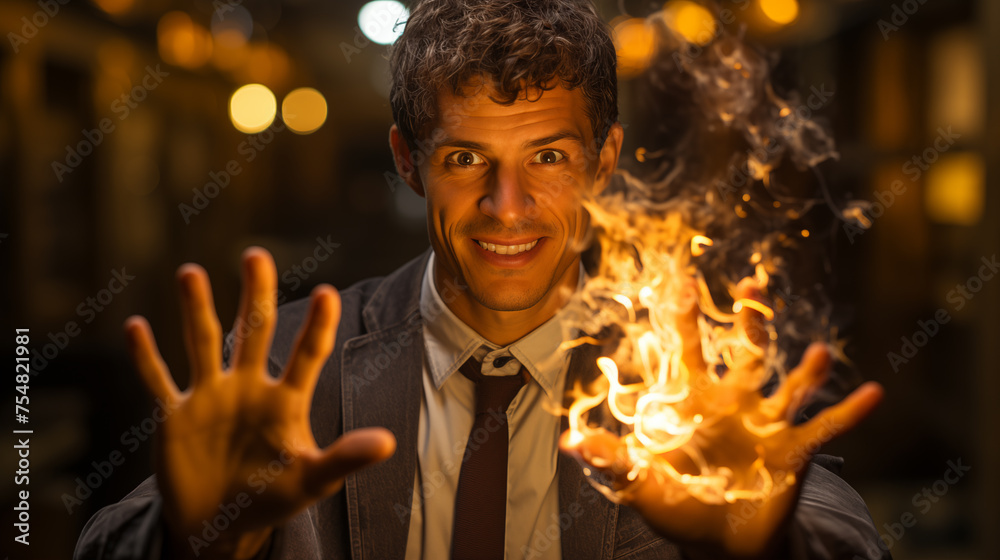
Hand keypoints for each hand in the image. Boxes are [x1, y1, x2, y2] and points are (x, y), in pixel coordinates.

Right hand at [125, 247, 395, 559]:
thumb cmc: (273, 496)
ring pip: (203, 343)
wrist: (221, 523)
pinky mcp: (175, 415)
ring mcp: (210, 397)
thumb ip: (344, 459)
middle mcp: (249, 386)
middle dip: (256, 295)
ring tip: (190, 273)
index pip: (307, 354)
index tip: (327, 293)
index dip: (317, 326)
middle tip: (256, 256)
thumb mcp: (311, 480)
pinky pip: (158, 381)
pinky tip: (136, 327)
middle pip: (254, 331)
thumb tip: (388, 444)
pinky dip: (146, 358)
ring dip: (196, 310)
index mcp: (287, 398)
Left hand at [561, 278, 882, 557]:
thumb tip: (569, 440)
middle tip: (751, 283)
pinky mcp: (792, 451)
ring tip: (818, 352)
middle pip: (743, 351)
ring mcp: (765, 423)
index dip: (679, 315)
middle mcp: (732, 401)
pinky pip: (824, 429)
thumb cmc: (676, 503)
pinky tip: (874, 394)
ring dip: (806, 369)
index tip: (680, 277)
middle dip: (748, 319)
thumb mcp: (636, 481)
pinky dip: (848, 413)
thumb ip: (609, 457)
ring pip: (787, 384)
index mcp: (691, 400)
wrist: (717, 541)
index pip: (683, 347)